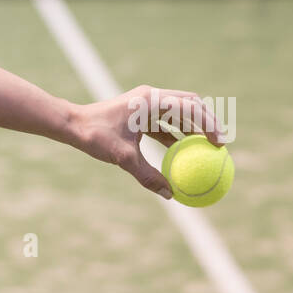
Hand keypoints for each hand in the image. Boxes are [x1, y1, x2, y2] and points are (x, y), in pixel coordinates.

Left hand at [71, 85, 224, 197]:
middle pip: (191, 104)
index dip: (209, 124)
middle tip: (220, 144)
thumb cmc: (95, 136)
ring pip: (179, 112)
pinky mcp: (141, 113)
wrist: (72, 124)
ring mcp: (147, 103)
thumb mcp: (123, 158)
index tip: (220, 143)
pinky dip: (176, 135)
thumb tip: (171, 195)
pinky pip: (165, 122)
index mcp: (151, 100)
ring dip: (193, 128)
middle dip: (208, 122)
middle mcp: (152, 97)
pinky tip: (182, 153)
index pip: (190, 108)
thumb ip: (148, 176)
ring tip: (206, 148)